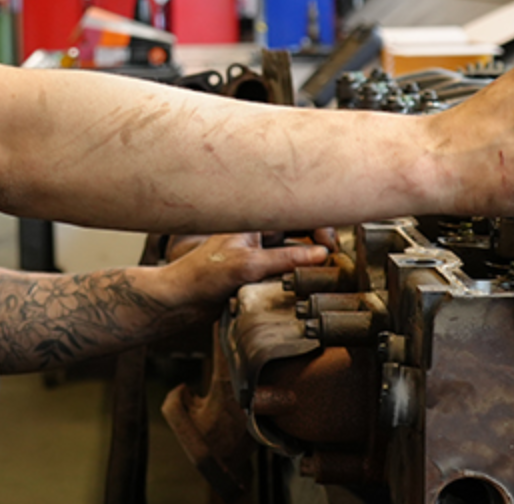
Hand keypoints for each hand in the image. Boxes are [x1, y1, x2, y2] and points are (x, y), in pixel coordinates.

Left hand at [153, 232, 332, 309]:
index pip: (295, 211)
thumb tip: (321, 255)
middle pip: (299, 228)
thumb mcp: (248, 265)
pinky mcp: (258, 272)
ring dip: (311, 257)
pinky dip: (300, 272)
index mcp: (254, 220)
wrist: (181, 301)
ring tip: (327, 269)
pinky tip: (309, 279)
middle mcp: (258, 232)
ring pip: (295, 249)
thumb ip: (286, 259)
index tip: (330, 244)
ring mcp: (259, 252)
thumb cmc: (202, 275)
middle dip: (319, 238)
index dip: (318, 223)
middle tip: (333, 256)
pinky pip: (286, 267)